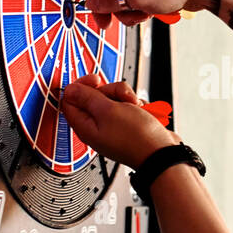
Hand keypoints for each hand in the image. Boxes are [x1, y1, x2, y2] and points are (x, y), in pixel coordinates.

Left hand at [59, 73, 179, 168]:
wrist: (162, 152)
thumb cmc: (137, 137)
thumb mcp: (109, 110)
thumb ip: (87, 97)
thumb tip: (70, 90)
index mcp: (85, 126)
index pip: (70, 100)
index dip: (81, 86)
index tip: (95, 80)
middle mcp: (97, 127)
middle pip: (94, 96)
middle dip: (110, 91)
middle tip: (121, 97)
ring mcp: (113, 126)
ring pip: (113, 98)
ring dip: (125, 97)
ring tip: (135, 106)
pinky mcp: (127, 124)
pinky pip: (127, 106)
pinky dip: (135, 105)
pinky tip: (142, 112)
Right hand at [85, 0, 225, 27]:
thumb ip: (109, 1)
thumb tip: (90, 2)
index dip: (98, 7)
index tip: (105, 23)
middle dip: (121, 11)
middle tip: (135, 13)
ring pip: (127, 2)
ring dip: (135, 13)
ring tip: (149, 11)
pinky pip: (141, 2)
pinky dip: (146, 10)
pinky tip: (157, 10)